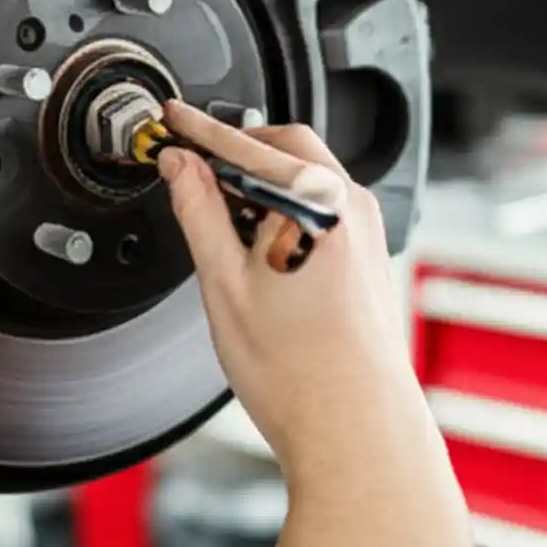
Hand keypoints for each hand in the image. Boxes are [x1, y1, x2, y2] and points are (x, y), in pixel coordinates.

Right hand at [159, 101, 471, 546]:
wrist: (353, 427)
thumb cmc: (298, 372)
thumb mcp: (224, 283)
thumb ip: (199, 211)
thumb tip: (181, 166)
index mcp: (315, 202)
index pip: (244, 144)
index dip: (199, 129)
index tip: (175, 118)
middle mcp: (352, 208)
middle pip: (288, 148)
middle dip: (239, 148)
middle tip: (194, 163)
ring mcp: (367, 232)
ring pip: (309, 178)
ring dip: (265, 180)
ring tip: (222, 215)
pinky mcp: (371, 256)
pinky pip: (325, 207)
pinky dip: (288, 207)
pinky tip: (259, 242)